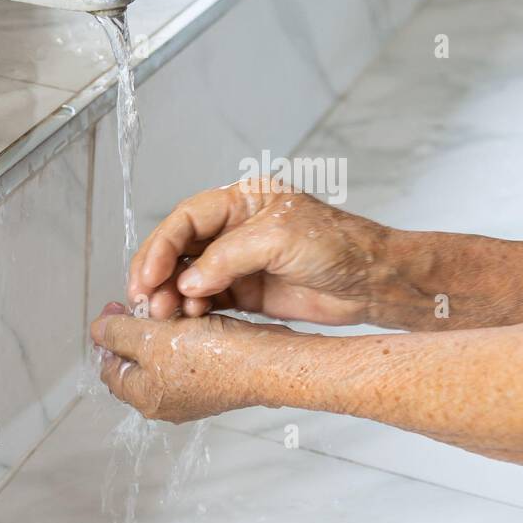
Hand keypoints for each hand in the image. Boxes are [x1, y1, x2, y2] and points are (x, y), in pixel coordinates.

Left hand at [89, 302, 301, 422]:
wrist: (265, 361)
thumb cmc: (213, 356)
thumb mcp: (152, 339)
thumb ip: (119, 333)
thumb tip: (96, 330)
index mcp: (144, 396)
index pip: (110, 366)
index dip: (108, 334)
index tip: (117, 306)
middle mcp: (166, 400)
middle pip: (137, 360)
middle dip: (137, 329)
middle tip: (145, 303)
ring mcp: (192, 391)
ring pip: (164, 353)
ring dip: (164, 327)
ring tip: (171, 305)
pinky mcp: (215, 378)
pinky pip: (190, 352)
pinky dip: (187, 332)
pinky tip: (194, 314)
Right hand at [128, 178, 391, 324]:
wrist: (376, 282)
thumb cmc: (341, 246)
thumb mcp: (280, 240)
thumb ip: (229, 257)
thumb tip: (187, 281)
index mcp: (243, 201)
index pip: (187, 218)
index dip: (162, 245)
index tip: (148, 275)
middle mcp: (236, 228)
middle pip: (181, 248)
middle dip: (159, 273)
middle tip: (146, 302)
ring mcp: (241, 262)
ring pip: (190, 277)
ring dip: (173, 296)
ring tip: (165, 317)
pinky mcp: (249, 292)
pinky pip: (209, 300)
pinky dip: (193, 311)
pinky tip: (187, 322)